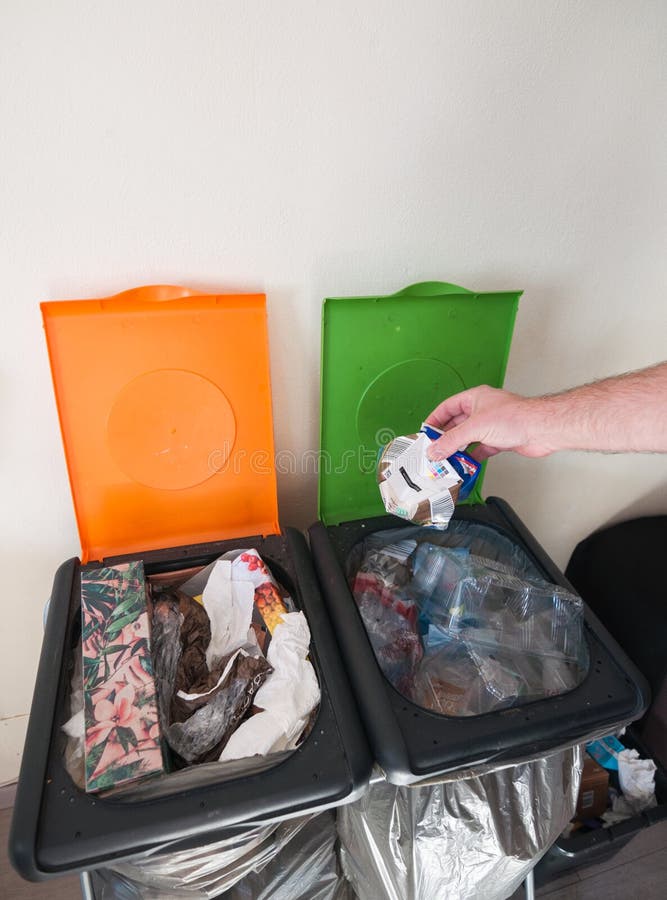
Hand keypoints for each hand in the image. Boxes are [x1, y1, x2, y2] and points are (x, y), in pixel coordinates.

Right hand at [425, 386, 554, 460]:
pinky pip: (480, 449)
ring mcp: (491, 426)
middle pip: (457, 424)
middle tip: (433, 450)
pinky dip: (472, 457)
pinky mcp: (500, 439)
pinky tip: (465, 465)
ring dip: (458, 449)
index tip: (425, 432)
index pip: (447, 407)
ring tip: (446, 460)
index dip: (435, 419)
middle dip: (445, 438)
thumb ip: (452, 440)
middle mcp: (482, 410)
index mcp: (475, 398)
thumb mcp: (475, 428)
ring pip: (468, 438)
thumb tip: (435, 449)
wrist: (541, 430)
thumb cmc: (515, 417)